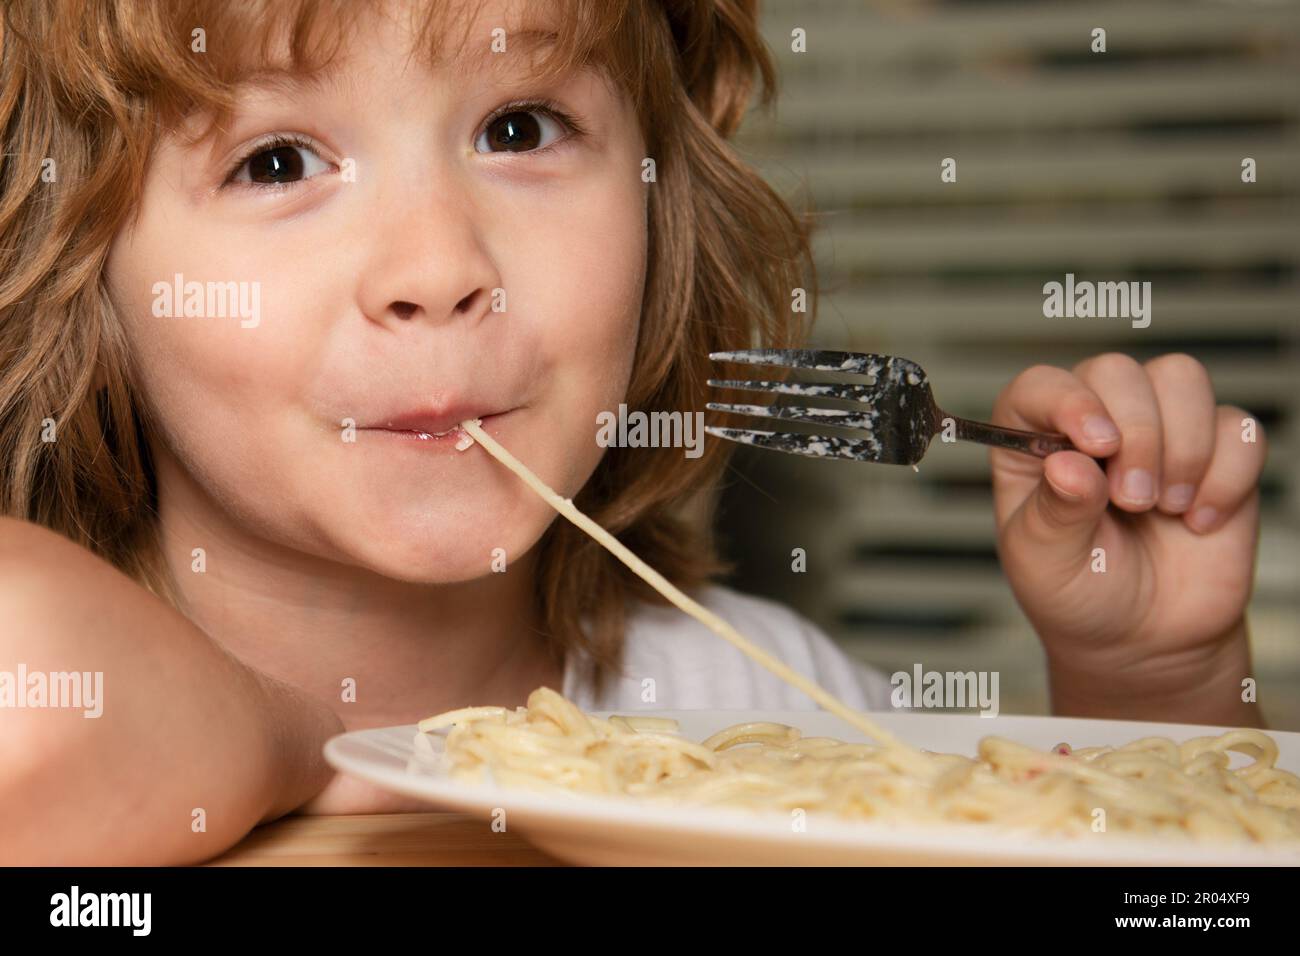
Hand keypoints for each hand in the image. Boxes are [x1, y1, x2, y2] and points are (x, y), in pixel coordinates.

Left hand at [989, 353, 1264, 717]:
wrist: (1144, 640)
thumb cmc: (1078, 594)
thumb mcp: (1045, 563)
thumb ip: (1054, 512)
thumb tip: (1069, 465)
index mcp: (1033, 441)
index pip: (1041, 386)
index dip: (1069, 400)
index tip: (1097, 444)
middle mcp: (1094, 422)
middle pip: (1118, 371)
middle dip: (1136, 435)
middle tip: (1132, 500)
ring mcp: (1159, 431)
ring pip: (1181, 379)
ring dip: (1182, 446)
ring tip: (1164, 507)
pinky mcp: (1217, 454)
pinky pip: (1240, 428)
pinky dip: (1228, 476)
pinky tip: (1200, 521)